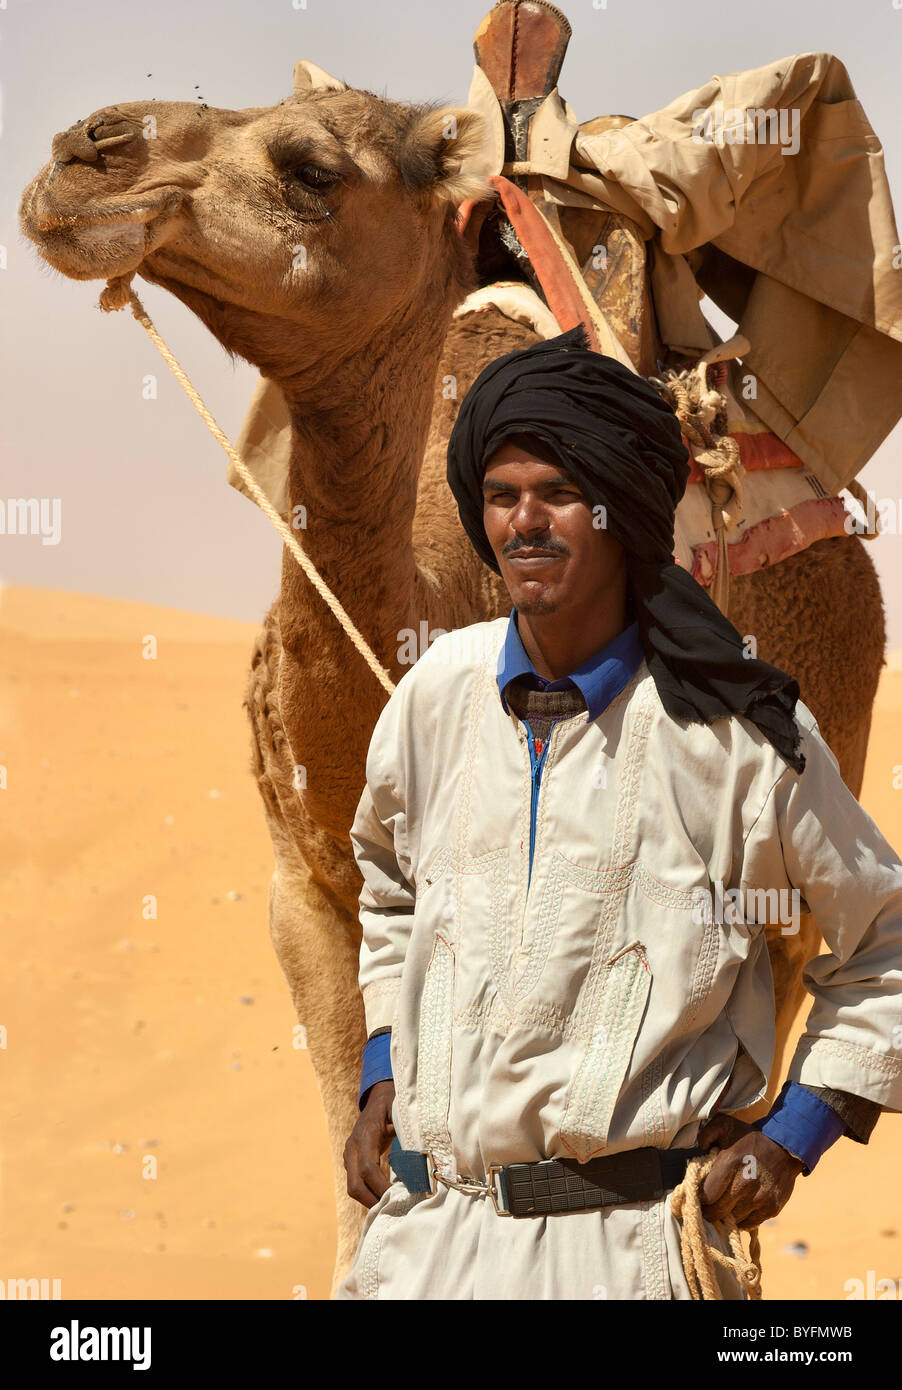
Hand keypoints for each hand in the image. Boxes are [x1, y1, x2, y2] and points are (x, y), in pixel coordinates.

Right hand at [343, 1080, 395, 1208]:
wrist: (376, 1099)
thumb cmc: (391, 1104)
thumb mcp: (399, 1110)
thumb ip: (406, 1127)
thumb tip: (418, 1149)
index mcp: (365, 1135)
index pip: (367, 1167)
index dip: (380, 1186)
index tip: (397, 1197)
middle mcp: (352, 1147)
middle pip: (354, 1185)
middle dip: (372, 1202)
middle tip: (394, 1211)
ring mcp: (349, 1156)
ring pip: (353, 1187)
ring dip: (370, 1201)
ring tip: (391, 1208)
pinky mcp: (351, 1162)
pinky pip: (356, 1183)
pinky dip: (368, 1194)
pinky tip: (385, 1199)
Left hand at [697, 1113, 804, 1230]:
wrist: (786, 1147)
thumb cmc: (751, 1138)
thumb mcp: (726, 1125)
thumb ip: (707, 1133)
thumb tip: (700, 1147)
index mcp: (731, 1162)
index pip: (707, 1194)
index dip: (701, 1198)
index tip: (700, 1196)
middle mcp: (745, 1182)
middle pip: (718, 1211)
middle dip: (710, 1211)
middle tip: (709, 1206)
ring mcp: (760, 1198)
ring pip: (733, 1219)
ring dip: (727, 1215)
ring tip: (726, 1206)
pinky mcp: (772, 1208)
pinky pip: (749, 1224)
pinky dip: (742, 1219)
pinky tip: (740, 1208)